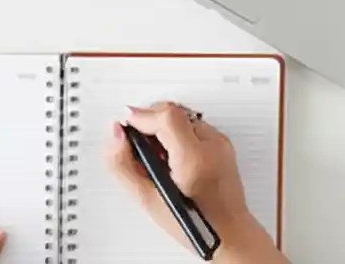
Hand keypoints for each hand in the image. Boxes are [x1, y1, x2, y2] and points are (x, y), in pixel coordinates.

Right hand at [106, 102, 285, 262]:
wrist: (228, 233)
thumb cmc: (194, 224)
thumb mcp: (147, 199)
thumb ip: (123, 164)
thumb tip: (116, 134)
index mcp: (193, 160)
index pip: (165, 117)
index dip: (140, 117)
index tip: (127, 127)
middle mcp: (211, 146)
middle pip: (173, 112)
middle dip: (150, 121)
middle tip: (140, 146)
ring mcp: (220, 144)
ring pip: (182, 116)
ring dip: (163, 127)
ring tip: (158, 156)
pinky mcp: (223, 144)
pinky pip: (193, 126)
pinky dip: (178, 134)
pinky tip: (173, 157)